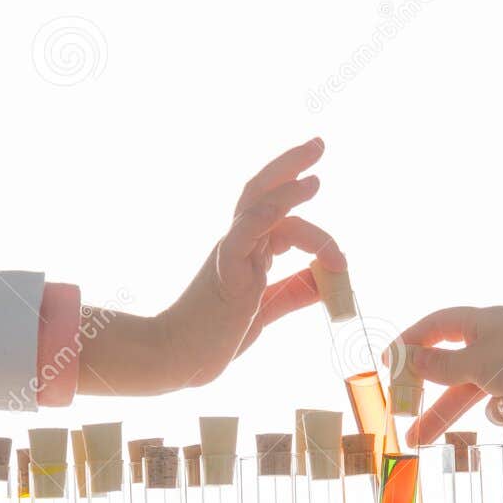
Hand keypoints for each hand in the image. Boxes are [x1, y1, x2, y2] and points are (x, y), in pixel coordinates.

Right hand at [76, 138, 345, 395]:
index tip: (317, 182)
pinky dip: (276, 209)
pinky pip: (250, 228)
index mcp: (244, 254)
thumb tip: (324, 279)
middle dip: (289, 165)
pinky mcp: (227, 268)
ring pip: (259, 204)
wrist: (177, 358)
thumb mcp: (263, 311)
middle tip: (317, 144)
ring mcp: (231, 254)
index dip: (296, 196)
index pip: (272, 213)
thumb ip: (291, 293)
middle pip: (261, 191)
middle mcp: (237, 246)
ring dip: (290, 187)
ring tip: (316, 177)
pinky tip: (301, 194)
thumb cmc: (211, 337)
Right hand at [389, 308, 502, 445]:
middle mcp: (499, 350)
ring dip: (498, 411)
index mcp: (483, 327)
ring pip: (488, 405)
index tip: (388, 365)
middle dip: (438, 409)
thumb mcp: (478, 362)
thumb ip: (440, 367)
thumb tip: (409, 360)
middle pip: (456, 381)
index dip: (411, 345)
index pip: (437, 329)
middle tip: (411, 435)